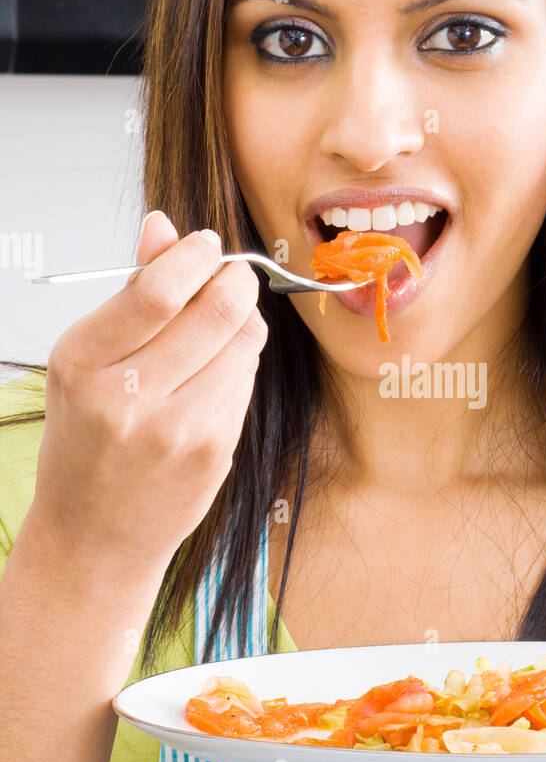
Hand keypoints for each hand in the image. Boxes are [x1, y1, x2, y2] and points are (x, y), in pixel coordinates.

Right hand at [33, 210, 267, 569]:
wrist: (94, 535)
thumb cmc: (87, 440)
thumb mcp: (86, 362)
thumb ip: (132, 292)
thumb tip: (164, 226)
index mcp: (83, 363)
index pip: (158, 290)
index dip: (196, 256)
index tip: (206, 246)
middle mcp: (127, 398)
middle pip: (216, 311)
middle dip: (236, 281)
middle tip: (231, 276)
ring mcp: (176, 430)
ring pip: (244, 343)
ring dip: (243, 322)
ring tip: (219, 329)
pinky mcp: (214, 451)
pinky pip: (247, 381)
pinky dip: (240, 365)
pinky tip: (213, 377)